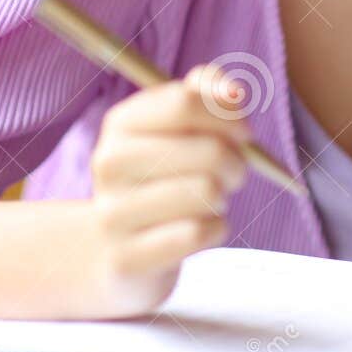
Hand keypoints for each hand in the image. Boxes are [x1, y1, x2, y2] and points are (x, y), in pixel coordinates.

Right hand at [81, 64, 250, 315]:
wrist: (115, 251)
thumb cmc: (163, 179)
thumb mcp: (178, 129)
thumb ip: (207, 92)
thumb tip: (230, 93)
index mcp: (121, 123)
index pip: (186, 101)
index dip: (229, 116)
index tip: (242, 131)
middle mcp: (109, 163)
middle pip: (210, 150)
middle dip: (237, 162)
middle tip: (232, 173)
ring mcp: (113, 213)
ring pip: (208, 191)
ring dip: (222, 198)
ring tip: (207, 201)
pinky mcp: (127, 258)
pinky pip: (200, 233)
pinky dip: (214, 230)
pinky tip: (198, 230)